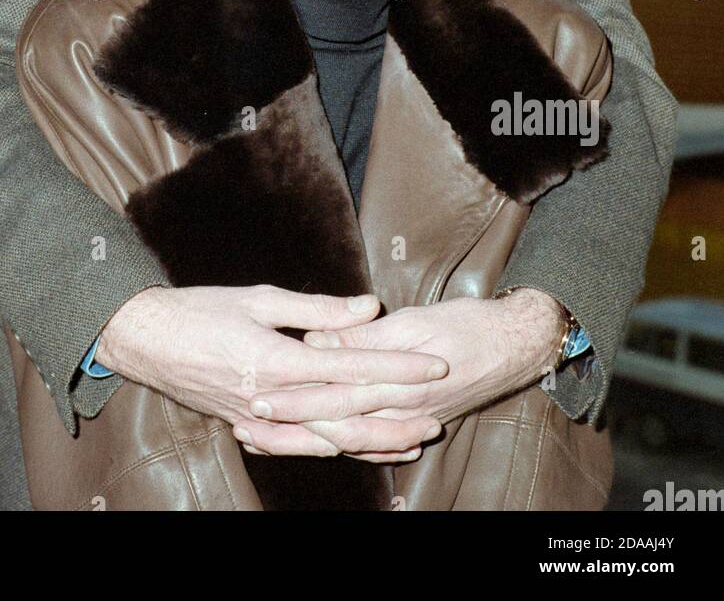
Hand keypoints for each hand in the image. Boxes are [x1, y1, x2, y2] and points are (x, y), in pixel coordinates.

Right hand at [95, 283, 446, 457]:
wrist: (146, 339)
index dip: (396, 366)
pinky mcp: (247, 426)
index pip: (352, 366)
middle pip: (348, 408)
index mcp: (278, 360)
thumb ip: (317, 308)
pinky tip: (354, 447)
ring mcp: (259, 419)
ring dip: (372, 438)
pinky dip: (329, 448)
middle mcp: (272, 398)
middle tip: (438, 407)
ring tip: (412, 438)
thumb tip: (368, 306)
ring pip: (327, 436)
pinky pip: (297, 445)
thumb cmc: (201, 309)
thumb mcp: (259, 297)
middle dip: (397, 408)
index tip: (433, 364)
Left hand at [232, 289, 563, 461]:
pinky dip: (348, 448)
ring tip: (271, 440)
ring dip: (311, 440)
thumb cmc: (469, 324)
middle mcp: (401, 409)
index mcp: (396, 382)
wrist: (518, 345)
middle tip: (251, 427)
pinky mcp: (418, 418)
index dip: (295, 399)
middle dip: (292, 427)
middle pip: (335, 424)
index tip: (259, 399)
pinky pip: (376, 443)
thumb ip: (366, 338)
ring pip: (352, 439)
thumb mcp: (416, 321)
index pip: (334, 395)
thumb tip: (320, 342)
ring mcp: (410, 419)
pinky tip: (326, 446)